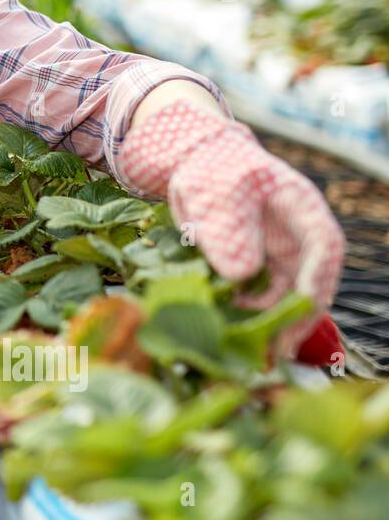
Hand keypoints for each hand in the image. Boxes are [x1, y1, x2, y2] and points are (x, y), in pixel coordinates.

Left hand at [118, 99, 345, 365]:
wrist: (196, 166)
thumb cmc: (210, 170)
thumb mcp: (213, 194)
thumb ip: (226, 229)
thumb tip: (242, 275)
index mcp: (300, 207)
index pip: (323, 246)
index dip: (317, 279)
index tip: (302, 308)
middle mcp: (299, 236)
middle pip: (313, 280)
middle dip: (298, 318)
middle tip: (278, 352)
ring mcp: (283, 253)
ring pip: (290, 296)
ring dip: (275, 322)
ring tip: (253, 349)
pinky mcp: (262, 268)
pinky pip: (266, 297)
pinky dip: (254, 314)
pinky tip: (235, 328)